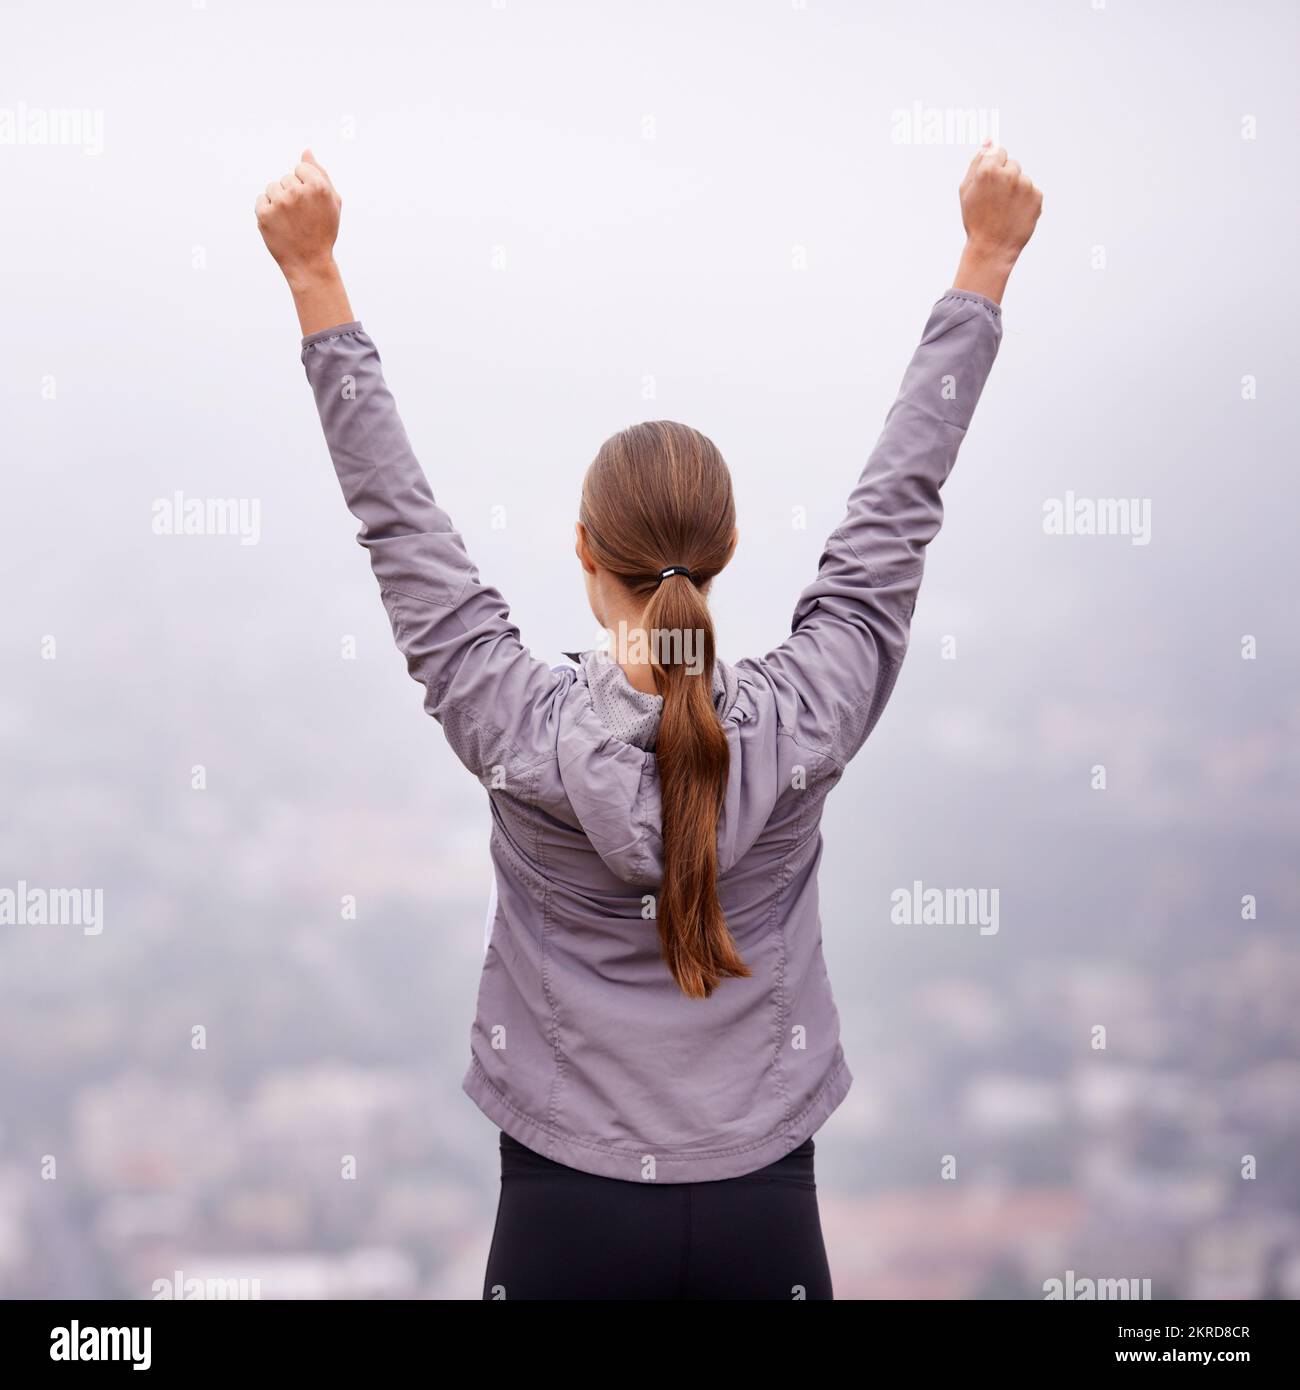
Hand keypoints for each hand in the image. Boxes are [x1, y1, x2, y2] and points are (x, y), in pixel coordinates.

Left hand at [255, 149, 352, 334]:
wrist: (310, 263)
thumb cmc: (323, 232)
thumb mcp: (332, 204)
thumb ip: (320, 174)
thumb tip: (306, 152)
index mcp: (318, 187)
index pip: (301, 169)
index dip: (306, 186)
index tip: (311, 205)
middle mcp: (298, 192)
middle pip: (286, 178)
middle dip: (292, 195)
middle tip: (302, 218)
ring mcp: (280, 203)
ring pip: (272, 188)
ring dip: (279, 202)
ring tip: (290, 222)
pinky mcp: (264, 214)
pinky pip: (261, 201)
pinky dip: (268, 212)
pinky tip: (280, 226)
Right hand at [953, 141, 1042, 303]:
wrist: (991, 248)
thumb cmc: (975, 219)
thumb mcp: (966, 190)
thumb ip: (976, 162)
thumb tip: (989, 141)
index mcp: (988, 170)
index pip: (998, 152)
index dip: (993, 168)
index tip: (990, 184)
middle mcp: (1009, 174)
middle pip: (1012, 164)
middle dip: (1005, 178)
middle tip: (996, 201)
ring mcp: (1025, 185)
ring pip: (1023, 178)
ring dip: (1016, 190)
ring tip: (1005, 210)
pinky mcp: (1037, 197)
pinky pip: (1032, 191)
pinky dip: (1025, 201)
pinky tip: (1015, 214)